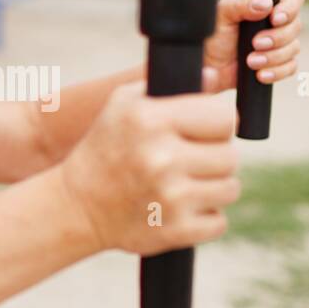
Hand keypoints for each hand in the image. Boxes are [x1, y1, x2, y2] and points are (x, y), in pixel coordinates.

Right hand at [59, 80, 239, 255]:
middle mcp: (162, 158)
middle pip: (231, 156)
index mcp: (151, 120)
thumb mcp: (123, 104)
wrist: (77, 205)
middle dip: (215, 158)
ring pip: (230, 189)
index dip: (216, 125)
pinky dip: (205, 217)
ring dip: (214, 187)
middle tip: (191, 161)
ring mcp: (171, 198)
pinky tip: (182, 208)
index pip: (225, 118)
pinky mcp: (176, 230)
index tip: (202, 132)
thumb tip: (213, 76)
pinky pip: (218, 222)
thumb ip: (166, 86)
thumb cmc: (105, 147)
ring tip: (187, 183)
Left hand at [201, 0, 304, 92]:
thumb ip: (242, 4)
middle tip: (256, 43)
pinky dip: (277, 72)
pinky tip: (260, 74)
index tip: (275, 19)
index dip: (290, 8)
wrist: (207, 66)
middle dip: (277, 37)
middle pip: (296, 26)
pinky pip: (290, 68)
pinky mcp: (278, 64)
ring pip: (294, 48)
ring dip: (274, 56)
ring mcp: (279, 45)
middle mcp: (276, 23)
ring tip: (251, 62)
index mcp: (266, 5)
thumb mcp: (223, 14)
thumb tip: (266, 4)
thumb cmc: (213, 35)